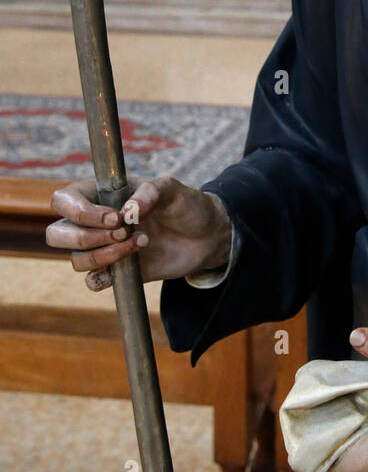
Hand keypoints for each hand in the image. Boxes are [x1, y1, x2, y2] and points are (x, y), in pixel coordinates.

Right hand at [46, 176, 232, 290]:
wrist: (206, 236)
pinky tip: (131, 265)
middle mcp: (95, 222)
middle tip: (123, 232)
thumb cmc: (186, 205)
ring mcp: (103, 247)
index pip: (64, 200)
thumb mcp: (173, 190)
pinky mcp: (116, 270)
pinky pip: (92, 281)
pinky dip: (105, 277)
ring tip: (141, 243)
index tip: (116, 217)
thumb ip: (152, 192)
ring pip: (75, 259)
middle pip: (57, 234)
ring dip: (105, 255)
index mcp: (101, 195)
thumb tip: (129, 210)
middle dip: (86, 237)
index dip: (80, 211)